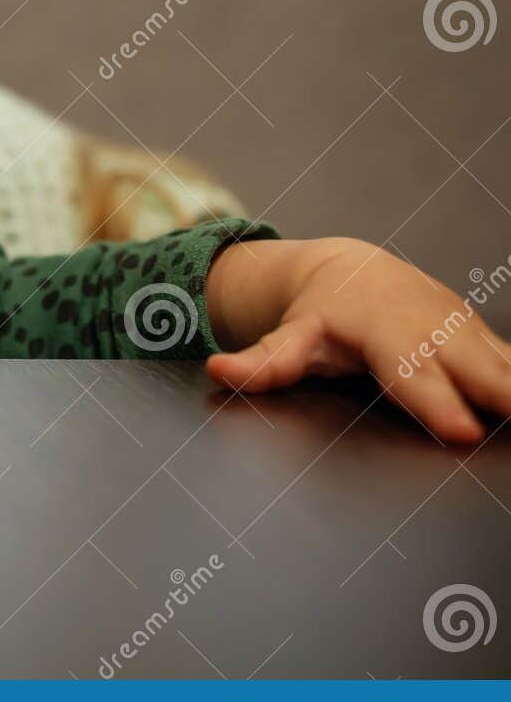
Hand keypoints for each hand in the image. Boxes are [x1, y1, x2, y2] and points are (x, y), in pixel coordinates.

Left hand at [204, 238, 510, 443]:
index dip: (433, 399)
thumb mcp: (290, 336)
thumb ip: (263, 361)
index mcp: (378, 328)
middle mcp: (425, 323)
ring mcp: (456, 324)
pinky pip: (508, 356)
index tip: (460, 430)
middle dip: (498, 392)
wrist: (351, 271)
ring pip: (496, 357)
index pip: (408, 370)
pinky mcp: (478, 332)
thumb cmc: (320, 313)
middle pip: (466, 363)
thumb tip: (219, 369)